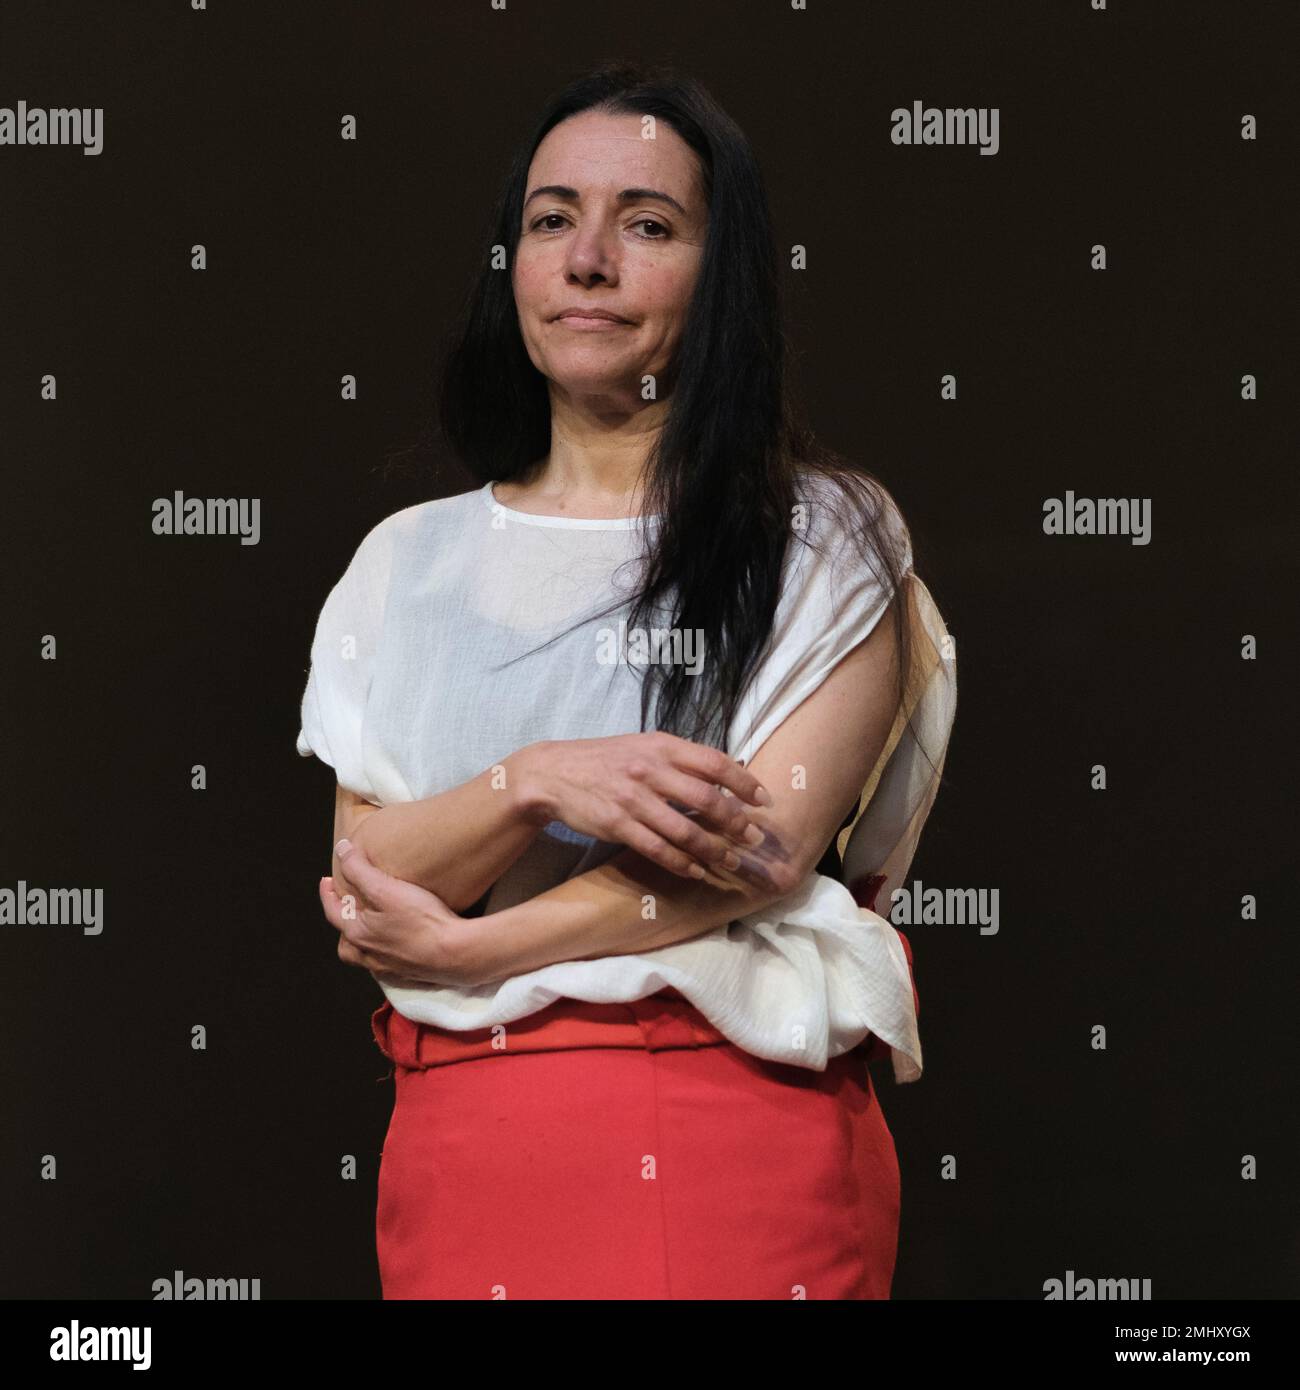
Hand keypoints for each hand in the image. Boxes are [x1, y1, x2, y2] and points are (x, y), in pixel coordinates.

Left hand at [319, 838, 482, 986]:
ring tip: (373, 927)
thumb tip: (342, 850)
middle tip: (348, 910)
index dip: (327, 893)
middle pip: (346, 943)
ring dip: (364, 942)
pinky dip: (386, 952)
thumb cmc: (422, 921)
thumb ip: (359, 869)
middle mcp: (369, 955)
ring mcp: (389, 968)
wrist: (456, 954)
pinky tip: (399, 942)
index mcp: (358, 934)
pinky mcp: (409, 974)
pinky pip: (387, 964)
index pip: (333, 911)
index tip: (326, 881)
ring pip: (365, 956)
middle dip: (343, 925)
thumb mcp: (386, 888)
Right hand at [514, 732, 773, 880]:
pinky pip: (657, 849)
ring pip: (685, 830)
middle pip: (706, 799)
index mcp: (661, 746)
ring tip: (732, 861)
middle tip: (755, 837)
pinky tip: (695, 871)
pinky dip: (680, 863)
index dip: (744, 782)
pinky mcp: (617, 825)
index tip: (764, 799)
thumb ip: (682, 757)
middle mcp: (649, 770)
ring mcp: (632, 799)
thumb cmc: (606, 760)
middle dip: (736, 822)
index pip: (714, 762)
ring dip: (714, 849)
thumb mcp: (644, 746)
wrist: (553, 773)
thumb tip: (732, 767)